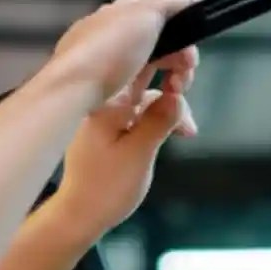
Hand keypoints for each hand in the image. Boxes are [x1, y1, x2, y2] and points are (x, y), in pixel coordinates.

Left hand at [49, 0, 199, 107]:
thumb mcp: (146, 13)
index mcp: (118, 10)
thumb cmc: (109, 48)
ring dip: (166, 76)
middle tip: (185, 75)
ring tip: (172, 91)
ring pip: (146, 64)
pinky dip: (145, 93)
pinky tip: (145, 102)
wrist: (70, 89)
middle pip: (154, 36)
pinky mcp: (100, 89)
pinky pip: (131, 88)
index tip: (187, 41)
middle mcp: (108, 31)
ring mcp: (102, 62)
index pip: (152, 1)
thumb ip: (172, 2)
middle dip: (177, 54)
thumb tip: (195, 0)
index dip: (176, 16)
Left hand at [50, 45, 199, 238]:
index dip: (168, 55)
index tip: (189, 69)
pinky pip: (145, 109)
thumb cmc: (105, 188)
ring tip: (187, 125)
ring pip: (150, 90)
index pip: (139, 60)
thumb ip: (160, 121)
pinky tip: (180, 131)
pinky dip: (164, 115)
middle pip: (145, 68)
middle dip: (173, 72)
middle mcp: (107, 100)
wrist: (81, 215)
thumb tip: (179, 96)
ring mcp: (111, 112)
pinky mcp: (116, 126)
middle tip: (189, 87)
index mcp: (108, 100)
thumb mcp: (139, 154)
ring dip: (173, 100)